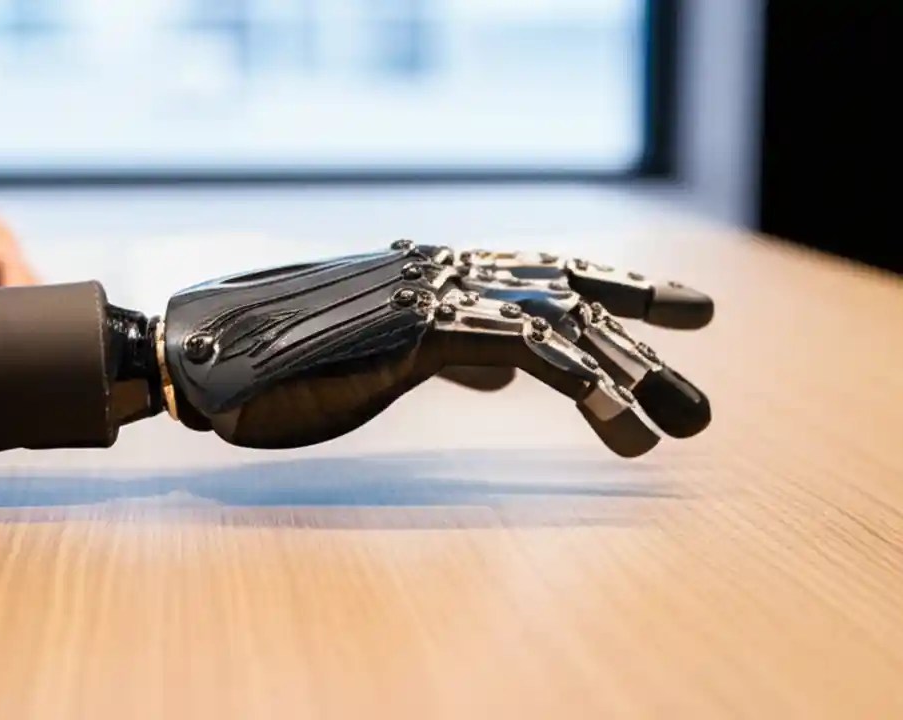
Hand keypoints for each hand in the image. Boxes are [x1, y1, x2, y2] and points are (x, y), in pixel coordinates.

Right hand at [158, 242, 712, 456]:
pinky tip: (615, 413)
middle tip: (699, 406)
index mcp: (441, 284)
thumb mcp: (385, 359)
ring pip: (557, 324)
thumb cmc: (284, 366)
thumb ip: (451, 352)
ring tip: (682, 424)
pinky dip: (571, 377)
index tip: (679, 312)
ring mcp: (430, 300)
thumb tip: (502, 365)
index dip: (617, 291)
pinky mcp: (413, 331)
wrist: (203, 363)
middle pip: (569, 298)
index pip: (549, 277)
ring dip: (627, 376)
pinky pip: (513, 348)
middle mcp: (444, 280)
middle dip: (643, 345)